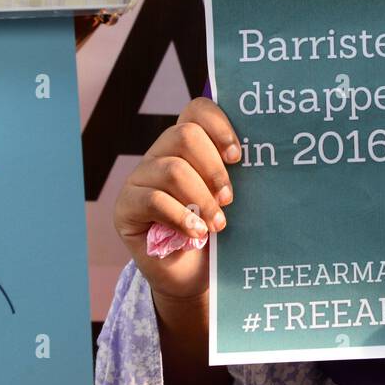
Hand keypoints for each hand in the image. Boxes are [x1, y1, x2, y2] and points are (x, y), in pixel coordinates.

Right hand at [113, 98, 241, 301]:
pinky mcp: (125, 207)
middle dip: (214, 168)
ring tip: (218, 223)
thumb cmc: (216, 228)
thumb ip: (234, 172)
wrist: (192, 275)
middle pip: (185, 135)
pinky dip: (181, 217)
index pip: (197, 110)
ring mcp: (139, 178)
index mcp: (187, 143)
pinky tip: (196, 232)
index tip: (238, 156)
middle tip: (229, 199)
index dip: (219, 125)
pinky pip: (154, 200)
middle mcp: (160, 153)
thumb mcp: (229, 196)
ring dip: (201, 198)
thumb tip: (259, 155)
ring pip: (172, 169)